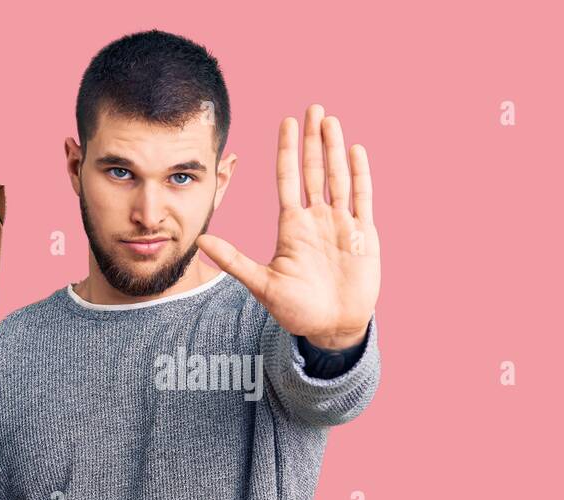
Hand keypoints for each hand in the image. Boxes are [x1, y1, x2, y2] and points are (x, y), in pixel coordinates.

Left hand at [197, 103, 379, 350]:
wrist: (332, 328)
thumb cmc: (297, 310)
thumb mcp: (262, 284)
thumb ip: (234, 261)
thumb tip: (200, 242)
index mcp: (292, 226)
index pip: (288, 179)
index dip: (287, 150)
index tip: (286, 122)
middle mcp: (316, 219)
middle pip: (314, 170)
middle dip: (312, 139)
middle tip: (312, 107)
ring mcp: (341, 224)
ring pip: (338, 177)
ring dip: (334, 149)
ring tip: (330, 120)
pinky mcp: (363, 235)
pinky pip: (362, 198)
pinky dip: (360, 174)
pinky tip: (356, 151)